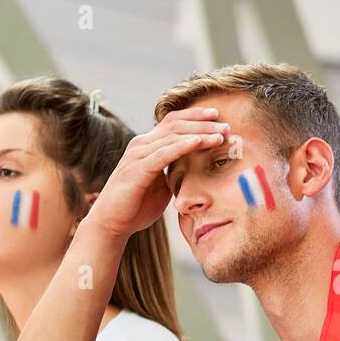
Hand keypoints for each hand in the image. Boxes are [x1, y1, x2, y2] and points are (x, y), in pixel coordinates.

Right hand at [85, 107, 229, 239]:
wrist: (112, 223)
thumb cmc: (137, 205)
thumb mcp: (162, 184)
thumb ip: (174, 171)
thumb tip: (196, 169)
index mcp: (148, 145)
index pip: (174, 122)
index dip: (196, 117)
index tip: (219, 117)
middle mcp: (141, 144)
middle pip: (176, 124)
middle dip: (203, 123)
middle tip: (227, 125)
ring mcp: (138, 155)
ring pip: (173, 136)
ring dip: (200, 133)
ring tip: (221, 134)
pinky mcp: (138, 169)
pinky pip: (164, 153)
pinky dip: (183, 145)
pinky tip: (200, 142)